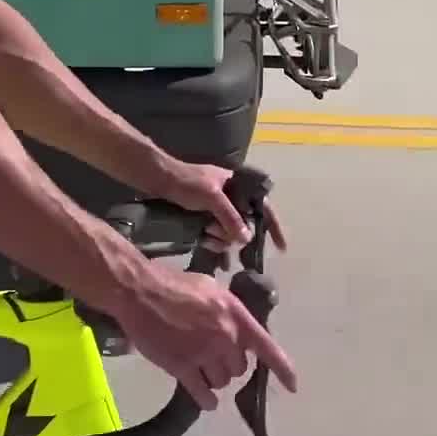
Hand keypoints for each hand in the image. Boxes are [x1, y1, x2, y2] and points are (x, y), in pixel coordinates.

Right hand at [113, 260, 297, 410]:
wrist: (139, 292)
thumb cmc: (173, 284)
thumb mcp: (210, 288)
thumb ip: (227, 311)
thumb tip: (234, 328)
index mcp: (235, 315)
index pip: (267, 347)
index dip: (282, 369)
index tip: (293, 386)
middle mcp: (225, 337)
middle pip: (239, 368)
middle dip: (228, 364)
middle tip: (211, 354)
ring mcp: (204, 354)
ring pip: (222, 382)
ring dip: (214, 378)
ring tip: (199, 367)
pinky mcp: (182, 368)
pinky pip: (203, 394)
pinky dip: (206, 399)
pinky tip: (203, 397)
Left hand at [165, 161, 286, 252]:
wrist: (155, 178)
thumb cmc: (185, 181)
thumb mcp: (211, 197)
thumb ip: (231, 217)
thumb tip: (247, 238)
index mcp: (237, 186)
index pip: (263, 206)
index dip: (273, 226)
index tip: (281, 247)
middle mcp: (230, 197)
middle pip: (244, 225)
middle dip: (234, 235)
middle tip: (216, 235)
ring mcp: (215, 209)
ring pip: (229, 233)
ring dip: (220, 239)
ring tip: (206, 238)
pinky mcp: (201, 217)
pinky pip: (215, 235)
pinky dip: (215, 244)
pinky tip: (214, 257)